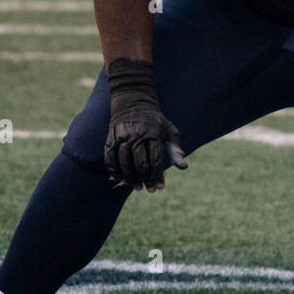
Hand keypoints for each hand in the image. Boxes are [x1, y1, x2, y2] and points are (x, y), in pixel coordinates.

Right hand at [103, 59, 187, 191]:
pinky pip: (110, 158)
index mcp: (153, 133)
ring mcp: (121, 137)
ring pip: (123, 162)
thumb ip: (175, 149)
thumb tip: (183, 166)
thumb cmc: (156, 121)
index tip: (160, 186)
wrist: (133, 103)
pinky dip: (114, 171)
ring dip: (130, 178)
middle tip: (149, 190)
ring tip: (137, 187)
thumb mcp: (170, 131)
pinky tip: (121, 179)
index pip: (155, 158)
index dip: (158, 174)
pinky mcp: (110, 139)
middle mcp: (136, 135)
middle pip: (139, 162)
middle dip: (145, 178)